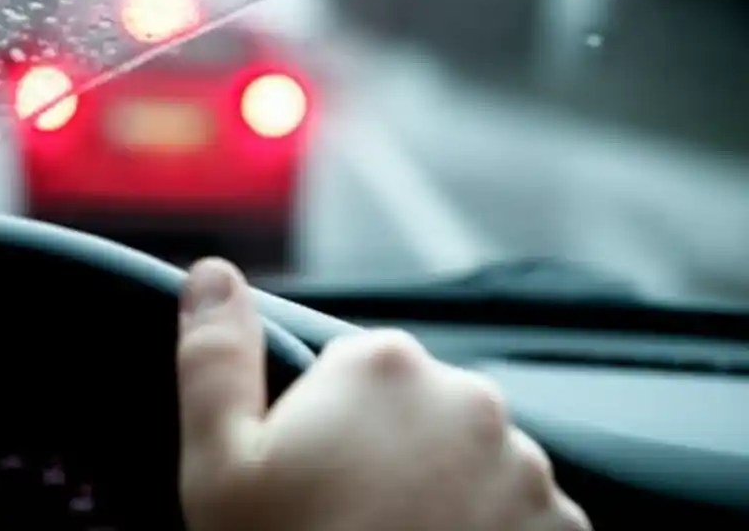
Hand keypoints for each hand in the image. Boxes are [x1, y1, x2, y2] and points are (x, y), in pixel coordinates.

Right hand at [176, 258, 589, 530]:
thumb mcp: (218, 464)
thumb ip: (214, 356)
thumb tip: (212, 272)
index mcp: (384, 364)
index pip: (349, 368)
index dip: (318, 427)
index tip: (304, 481)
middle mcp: (472, 398)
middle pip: (414, 411)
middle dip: (383, 454)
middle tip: (342, 522)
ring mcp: (528, 468)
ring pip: (467, 463)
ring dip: (439, 494)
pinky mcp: (565, 530)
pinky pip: (516, 514)